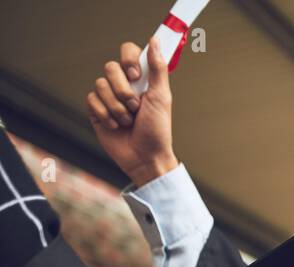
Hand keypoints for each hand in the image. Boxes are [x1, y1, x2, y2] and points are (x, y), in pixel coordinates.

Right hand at [87, 38, 177, 187]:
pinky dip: (105, 114)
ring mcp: (108, 97)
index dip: (128, 60)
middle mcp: (123, 85)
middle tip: (136, 108)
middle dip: (123, 91)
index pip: (127, 52)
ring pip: (100, 84)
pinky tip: (115, 126)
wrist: (145, 157)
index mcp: (141, 79)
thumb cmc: (158, 130)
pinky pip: (91, 99)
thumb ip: (158, 69)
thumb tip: (155, 41)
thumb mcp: (162, 98)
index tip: (136, 75)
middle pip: (110, 68)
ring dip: (116, 107)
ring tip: (128, 121)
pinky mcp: (96, 110)